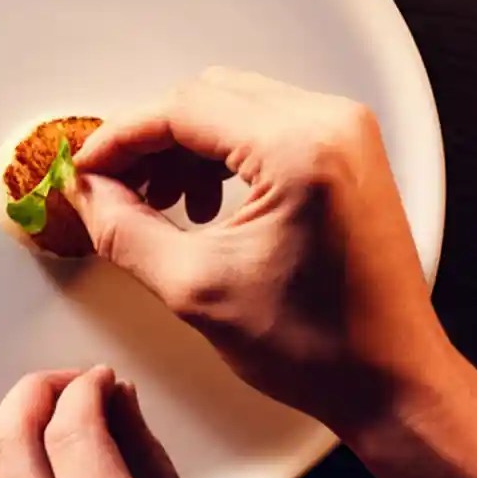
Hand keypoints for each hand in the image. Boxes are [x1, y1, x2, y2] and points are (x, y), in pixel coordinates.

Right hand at [68, 67, 453, 436]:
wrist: (391, 379)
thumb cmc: (319, 347)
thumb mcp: (194, 288)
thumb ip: (124, 230)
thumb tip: (88, 192)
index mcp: (299, 150)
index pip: (182, 109)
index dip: (119, 137)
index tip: (85, 168)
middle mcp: (330, 124)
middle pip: (206, 97)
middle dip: (149, 141)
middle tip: (112, 188)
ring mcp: (346, 134)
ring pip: (233, 107)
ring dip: (183, 147)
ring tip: (156, 204)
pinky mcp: (348, 152)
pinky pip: (265, 127)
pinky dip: (220, 155)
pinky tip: (202, 204)